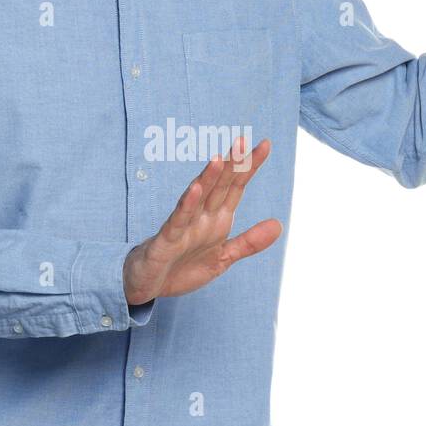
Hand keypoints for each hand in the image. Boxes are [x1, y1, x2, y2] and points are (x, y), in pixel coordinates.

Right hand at [123, 135, 281, 303]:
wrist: (146, 286)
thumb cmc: (181, 268)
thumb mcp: (223, 258)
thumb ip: (249, 242)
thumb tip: (279, 224)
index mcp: (217, 220)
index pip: (236, 187)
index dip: (249, 166)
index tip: (266, 144)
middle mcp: (201, 218)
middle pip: (219, 186)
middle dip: (232, 164)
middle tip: (243, 139)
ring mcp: (183, 227)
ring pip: (198, 198)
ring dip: (208, 178)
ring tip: (220, 158)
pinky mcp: (166, 241)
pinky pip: (177, 221)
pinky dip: (187, 206)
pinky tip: (195, 189)